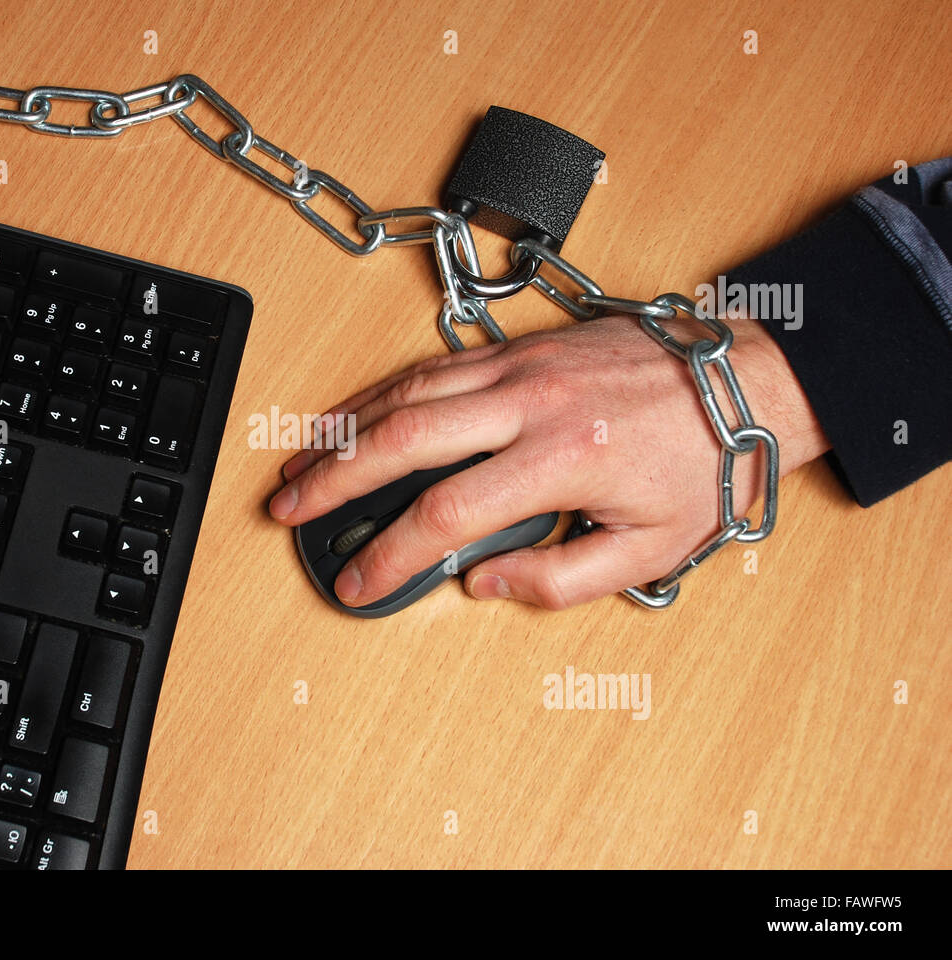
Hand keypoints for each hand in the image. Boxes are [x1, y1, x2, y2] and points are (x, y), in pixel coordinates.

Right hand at [268, 314, 829, 609]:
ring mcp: (520, 364)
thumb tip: (482, 582)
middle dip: (333, 477)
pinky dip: (380, 391)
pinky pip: (431, 365)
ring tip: (299, 463)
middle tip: (286, 506)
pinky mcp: (520, 345)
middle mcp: (530, 401)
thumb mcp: (650, 548)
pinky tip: (352, 413)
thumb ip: (559, 580)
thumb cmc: (705, 461)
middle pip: (402, 437)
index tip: (358, 581)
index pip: (448, 511)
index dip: (391, 554)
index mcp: (564, 457)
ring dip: (344, 429)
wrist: (748, 376)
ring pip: (406, 391)